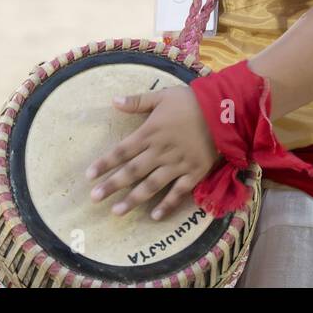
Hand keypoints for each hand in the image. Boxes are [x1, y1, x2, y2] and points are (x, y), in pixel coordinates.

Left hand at [84, 86, 218, 220]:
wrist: (223, 110)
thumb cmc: (190, 101)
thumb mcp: (162, 95)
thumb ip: (138, 101)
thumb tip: (113, 101)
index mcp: (150, 133)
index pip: (122, 151)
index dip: (105, 163)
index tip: (89, 176)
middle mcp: (160, 151)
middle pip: (132, 171)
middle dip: (112, 185)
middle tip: (95, 198)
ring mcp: (177, 164)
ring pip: (151, 185)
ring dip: (133, 199)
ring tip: (117, 212)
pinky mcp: (194, 172)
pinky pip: (178, 192)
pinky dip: (167, 205)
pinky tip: (154, 217)